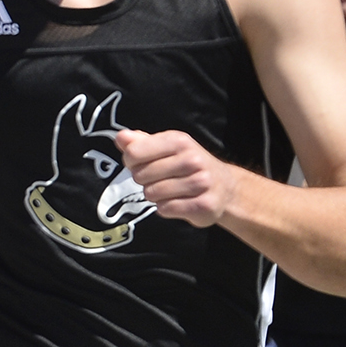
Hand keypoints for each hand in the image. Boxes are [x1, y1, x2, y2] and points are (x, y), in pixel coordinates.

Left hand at [115, 128, 237, 226]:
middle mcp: (192, 159)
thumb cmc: (189, 165)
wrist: (225, 187)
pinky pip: (166, 209)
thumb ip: (141, 142)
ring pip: (152, 194)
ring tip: (170, 191)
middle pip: (141, 175)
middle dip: (144, 181)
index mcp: (179, 141)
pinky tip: (178, 202)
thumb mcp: (167, 147)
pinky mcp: (203, 205)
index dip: (131, 162)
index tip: (140, 164)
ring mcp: (200, 182)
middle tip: (159, 179)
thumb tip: (120, 137)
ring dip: (156, 196)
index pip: (134, 152)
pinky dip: (166, 208)